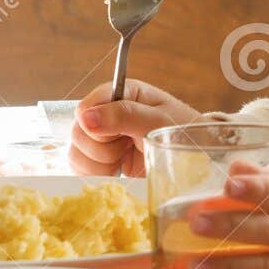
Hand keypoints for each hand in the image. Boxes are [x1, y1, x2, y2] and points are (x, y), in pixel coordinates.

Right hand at [68, 79, 201, 176]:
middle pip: (78, 133)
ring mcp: (101, 137)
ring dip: (101, 163)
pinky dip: (97, 174)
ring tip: (126, 157)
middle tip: (129, 146)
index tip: (121, 136)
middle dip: (104, 148)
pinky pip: (79, 168)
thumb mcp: (157, 121)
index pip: (85, 108)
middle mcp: (106, 112)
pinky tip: (118, 170)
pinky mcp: (99, 158)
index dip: (97, 126)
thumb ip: (123, 115)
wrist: (193, 159)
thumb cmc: (181, 133)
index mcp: (120, 94)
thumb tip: (85, 117)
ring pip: (76, 153)